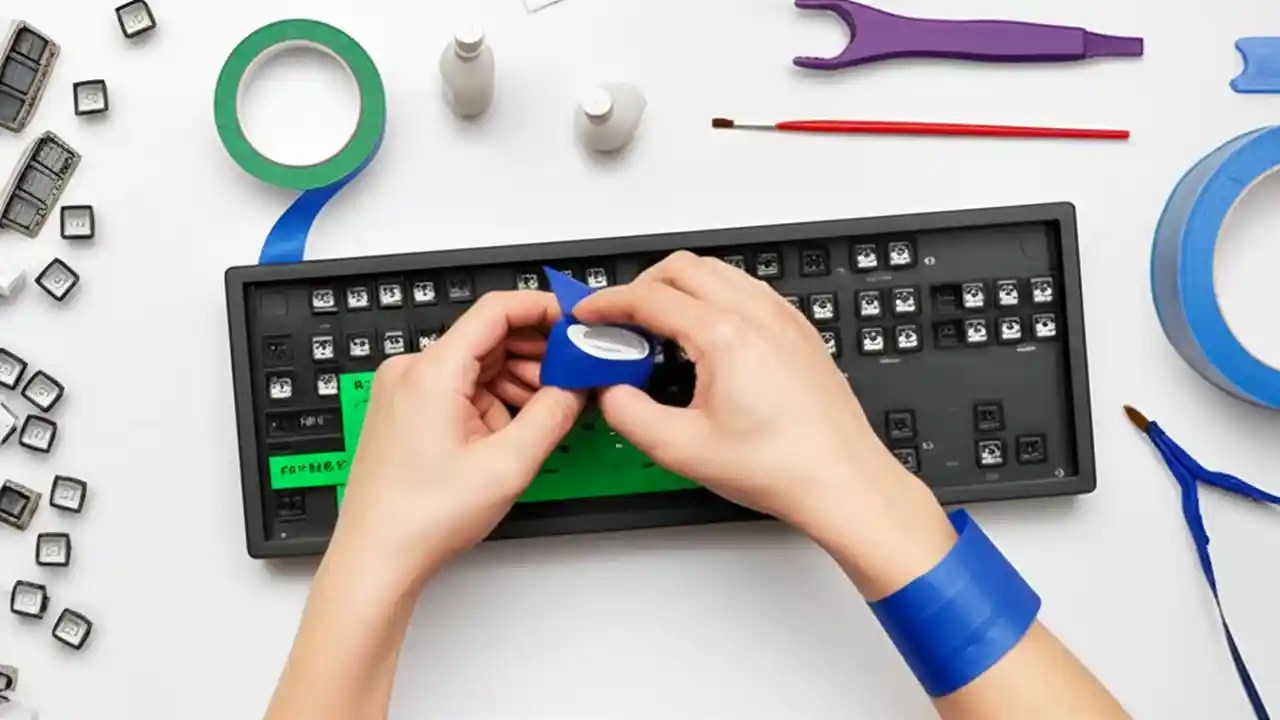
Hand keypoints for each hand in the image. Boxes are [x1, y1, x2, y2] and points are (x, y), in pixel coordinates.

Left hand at [329, 291, 585, 586]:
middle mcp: (412, 372)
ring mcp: (406, 391)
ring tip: (547, 413)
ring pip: (477, 366)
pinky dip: (492, 401)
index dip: (543, 309)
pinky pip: (461, 388)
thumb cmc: (422, 517)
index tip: (575, 321)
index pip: (496, 311)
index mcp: (432, 372)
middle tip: (575, 376)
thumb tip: (577, 386)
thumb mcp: (508, 465)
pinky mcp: (406, 411)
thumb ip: (553, 415)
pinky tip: (514, 430)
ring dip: (516, 382)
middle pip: (488, 338)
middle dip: (536, 355)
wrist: (377, 557)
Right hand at [574, 252, 954, 595]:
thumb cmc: (782, 466)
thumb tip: (611, 391)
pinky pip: (746, 290)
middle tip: (619, 320)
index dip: (608, 303)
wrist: (842, 481)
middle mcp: (757, 315)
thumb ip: (629, 414)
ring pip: (717, 272)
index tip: (589, 315)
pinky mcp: (798, 330)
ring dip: (678, 287)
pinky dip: (712, 297)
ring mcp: (783, 318)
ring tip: (657, 326)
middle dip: (641, 286)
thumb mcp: (682, 450)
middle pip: (682, 268)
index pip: (650, 298)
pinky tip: (704, 335)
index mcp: (725, 335)